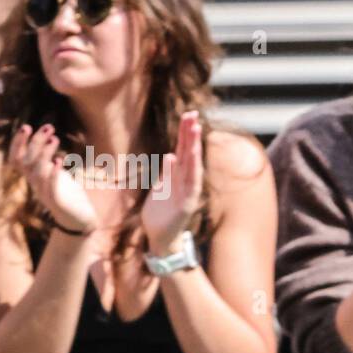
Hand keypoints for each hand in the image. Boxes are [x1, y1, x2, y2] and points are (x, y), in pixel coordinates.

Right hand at [8, 122, 95, 231]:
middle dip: (34, 142)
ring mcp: (44, 194)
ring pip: (37, 172)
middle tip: (48, 127)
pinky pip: (51, 188)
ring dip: (44, 154)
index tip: (27, 127)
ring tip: (55, 139)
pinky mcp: (57, 203)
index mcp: (33, 177)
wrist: (81, 220)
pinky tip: (59, 160)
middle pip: (26, 161)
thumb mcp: (57, 174)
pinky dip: (54, 174)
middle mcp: (35, 185)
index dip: (18, 143)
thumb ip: (48, 161)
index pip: (17, 158)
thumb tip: (45, 140)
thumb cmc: (69, 195)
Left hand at [142, 110, 203, 253]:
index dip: (187, 134)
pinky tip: (171, 156)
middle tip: (193, 116)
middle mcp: (186, 182)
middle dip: (191, 136)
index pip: (185, 150)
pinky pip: (183, 187)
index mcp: (180, 176)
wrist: (160, 237)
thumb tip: (171, 155)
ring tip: (192, 131)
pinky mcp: (184, 206)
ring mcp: (187, 194)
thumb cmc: (161, 212)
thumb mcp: (163, 187)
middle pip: (190, 155)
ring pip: (191, 167)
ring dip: (192, 149)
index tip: (189, 115)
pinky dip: (176, 173)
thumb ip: (169, 172)